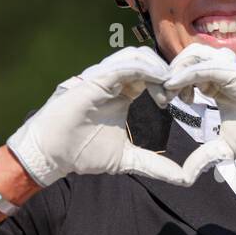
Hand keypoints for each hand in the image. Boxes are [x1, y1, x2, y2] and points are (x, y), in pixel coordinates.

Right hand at [6, 46, 189, 185]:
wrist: (52, 155)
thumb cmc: (83, 152)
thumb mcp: (128, 160)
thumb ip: (155, 165)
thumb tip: (183, 178)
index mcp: (123, 93)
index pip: (152, 75)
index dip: (170, 82)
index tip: (182, 100)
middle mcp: (114, 82)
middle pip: (148, 59)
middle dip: (168, 72)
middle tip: (178, 94)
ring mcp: (103, 78)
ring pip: (136, 56)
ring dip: (158, 68)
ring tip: (168, 89)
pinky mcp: (94, 80)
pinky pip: (122, 66)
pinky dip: (143, 69)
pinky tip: (157, 81)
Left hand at [163, 44, 235, 184]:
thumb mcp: (225, 149)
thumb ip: (204, 156)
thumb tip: (184, 177)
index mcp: (218, 89)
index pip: (189, 75)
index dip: (173, 84)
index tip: (163, 101)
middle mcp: (224, 76)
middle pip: (189, 59)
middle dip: (171, 73)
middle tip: (164, 95)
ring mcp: (232, 72)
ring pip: (196, 55)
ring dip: (177, 68)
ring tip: (170, 88)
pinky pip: (206, 66)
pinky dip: (187, 72)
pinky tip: (175, 84)